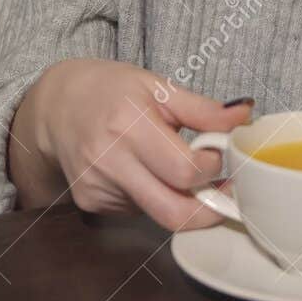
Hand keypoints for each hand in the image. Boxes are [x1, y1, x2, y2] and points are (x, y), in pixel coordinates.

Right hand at [16, 58, 253, 231]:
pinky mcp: (90, 202)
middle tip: (221, 192)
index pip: (185, 170)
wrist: (55, 106)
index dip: (213, 170)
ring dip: (178, 199)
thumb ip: (203, 108)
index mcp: (129, 124)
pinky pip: (137, 211)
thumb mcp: (157, 86)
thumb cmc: (110, 90)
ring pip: (157, 214)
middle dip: (207, 210)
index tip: (220, 158)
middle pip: (174, 212)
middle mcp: (109, 160)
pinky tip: (140, 171)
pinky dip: (152, 197)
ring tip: (172, 167)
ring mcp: (96, 186)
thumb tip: (246, 115)